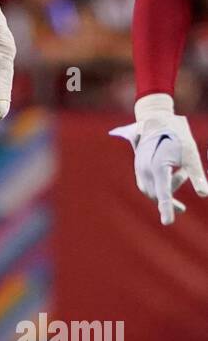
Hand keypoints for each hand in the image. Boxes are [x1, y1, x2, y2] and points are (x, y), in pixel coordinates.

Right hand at [110, 93, 207, 225]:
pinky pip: (148, 184)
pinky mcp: (138, 168)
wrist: (155, 118)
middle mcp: (145, 170)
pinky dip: (161, 185)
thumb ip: (197, 175)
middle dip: (171, 197)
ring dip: (167, 189)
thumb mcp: (191, 154)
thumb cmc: (176, 134)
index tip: (168, 222)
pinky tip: (173, 172)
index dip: (167, 208)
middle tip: (185, 185)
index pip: (163, 193)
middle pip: (157, 194)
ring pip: (152, 190)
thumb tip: (205, 194)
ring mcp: (139, 169)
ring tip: (182, 173)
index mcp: (158, 167)